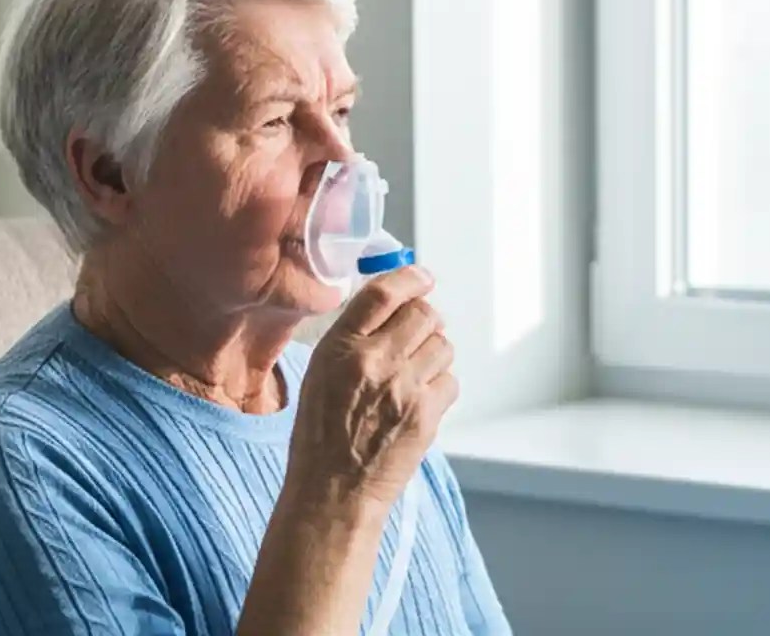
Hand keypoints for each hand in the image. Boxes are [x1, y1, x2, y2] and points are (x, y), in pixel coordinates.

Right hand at [287, 266, 457, 513]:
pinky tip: (419, 401)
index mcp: (340, 348)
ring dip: (434, 353)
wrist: (332, 492)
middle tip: (417, 335)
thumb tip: (391, 308)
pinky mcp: (427, 415)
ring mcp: (404, 388)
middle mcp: (374, 361)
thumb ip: (352, 338)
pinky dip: (440, 386)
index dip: (410, 277)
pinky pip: (450, 381)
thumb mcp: (319, 374)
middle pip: (424, 313)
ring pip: (443, 345)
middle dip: (425, 320)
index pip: (383, 292)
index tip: (423, 277)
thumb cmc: (320, 436)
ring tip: (414, 374)